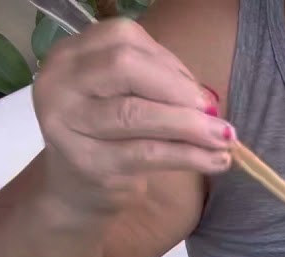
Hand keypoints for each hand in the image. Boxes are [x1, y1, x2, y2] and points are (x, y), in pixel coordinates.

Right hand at [32, 19, 233, 213]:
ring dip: (191, 125)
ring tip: (226, 138)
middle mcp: (58, 82)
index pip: (123, 38)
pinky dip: (189, 156)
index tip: (197, 90)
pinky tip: (216, 160)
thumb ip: (159, 85)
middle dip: (179, 89)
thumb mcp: (128, 98)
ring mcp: (67, 122)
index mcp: (72, 55)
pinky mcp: (87, 162)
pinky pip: (147, 153)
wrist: (76, 190)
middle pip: (125, 67)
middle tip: (213, 112)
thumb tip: (209, 100)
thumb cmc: (111, 136)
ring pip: (136, 113)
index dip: (168, 62)